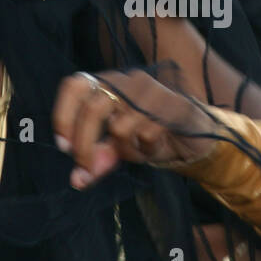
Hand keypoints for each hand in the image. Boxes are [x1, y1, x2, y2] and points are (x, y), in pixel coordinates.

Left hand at [52, 69, 216, 187]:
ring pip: (119, 127)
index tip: (64, 146)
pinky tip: (154, 147)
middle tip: (86, 168)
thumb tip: (78, 179)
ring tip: (137, 151)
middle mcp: (127, 81)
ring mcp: (150, 90)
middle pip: (92, 109)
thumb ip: (98, 158)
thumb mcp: (120, 147)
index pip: (76, 85)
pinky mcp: (171, 104)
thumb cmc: (152, 133)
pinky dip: (145, 150)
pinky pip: (146, 136)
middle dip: (85, 145)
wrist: (197, 132)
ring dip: (124, 151)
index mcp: (110, 83)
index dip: (63, 115)